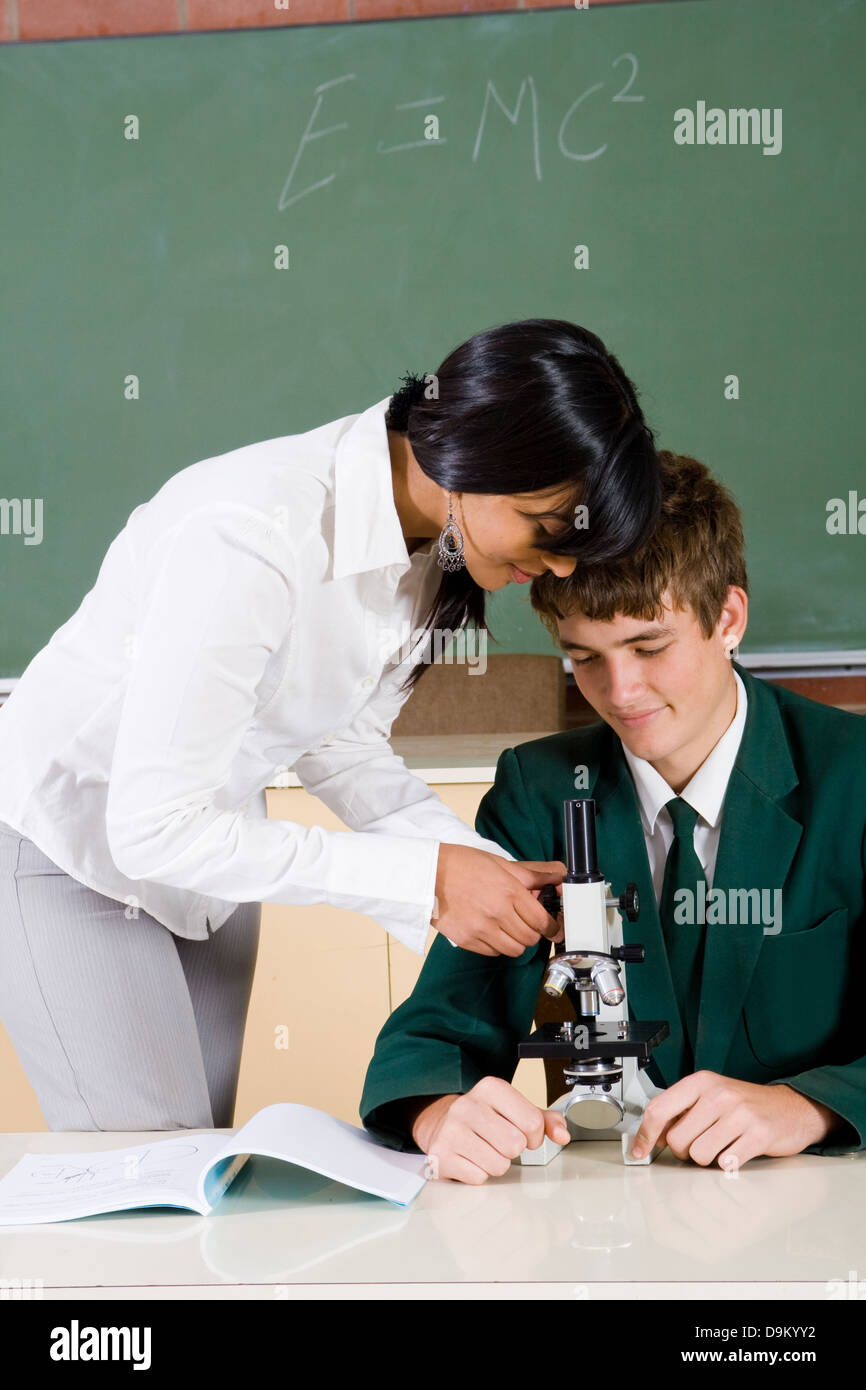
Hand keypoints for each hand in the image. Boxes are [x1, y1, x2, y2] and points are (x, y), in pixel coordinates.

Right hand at [412, 1077, 571, 1183]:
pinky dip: (478, 1173)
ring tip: (484, 1150)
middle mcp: (467, 1105)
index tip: (523, 1133)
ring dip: (496, 1163)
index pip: (533, 1122)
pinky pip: (479, 1177)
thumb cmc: (486, 1119)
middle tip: (500, 1142)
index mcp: (490, 1088)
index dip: (534, 1135)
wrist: (442, 1126)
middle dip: (513, 1150)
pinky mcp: (440, 1156)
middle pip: (515, 1145)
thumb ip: (546, 1120)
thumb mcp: (516, 1111)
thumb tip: (563, 1135)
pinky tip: (470, 1159)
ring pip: (498, 1165)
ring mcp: (451, 1130)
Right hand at [432, 844, 564, 956]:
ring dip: (515, 941)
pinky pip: (493, 952)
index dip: (550, 926)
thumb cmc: (463, 864)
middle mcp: (497, 912)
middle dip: (532, 932)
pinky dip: (496, 945)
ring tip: (507, 928)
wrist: (427, 874)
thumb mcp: (501, 864)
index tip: (550, 927)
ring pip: (513, 950)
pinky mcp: (466, 940)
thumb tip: (558, 878)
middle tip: (525, 923)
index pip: (541, 921)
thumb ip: (532, 875)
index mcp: (509, 891)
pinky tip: (490, 930)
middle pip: (529, 938)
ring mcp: (480, 929)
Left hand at [630, 1070, 843, 1168]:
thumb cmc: (746, 1104)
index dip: (645, 1135)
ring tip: (720, 1147)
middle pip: (677, 1139)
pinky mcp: (758, 1135)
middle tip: (699, 1145)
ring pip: (699, 1154)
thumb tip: (653, 1136)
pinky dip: (727, 1164)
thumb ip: (682, 1112)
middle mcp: (719, 1095)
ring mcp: (740, 1114)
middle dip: (683, 1151)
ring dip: (706, 1160)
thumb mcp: (711, 1096)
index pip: (659, 1109)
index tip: (640, 1151)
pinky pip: (726, 1163)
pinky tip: (735, 1153)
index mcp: (701, 1082)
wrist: (792, 1107)